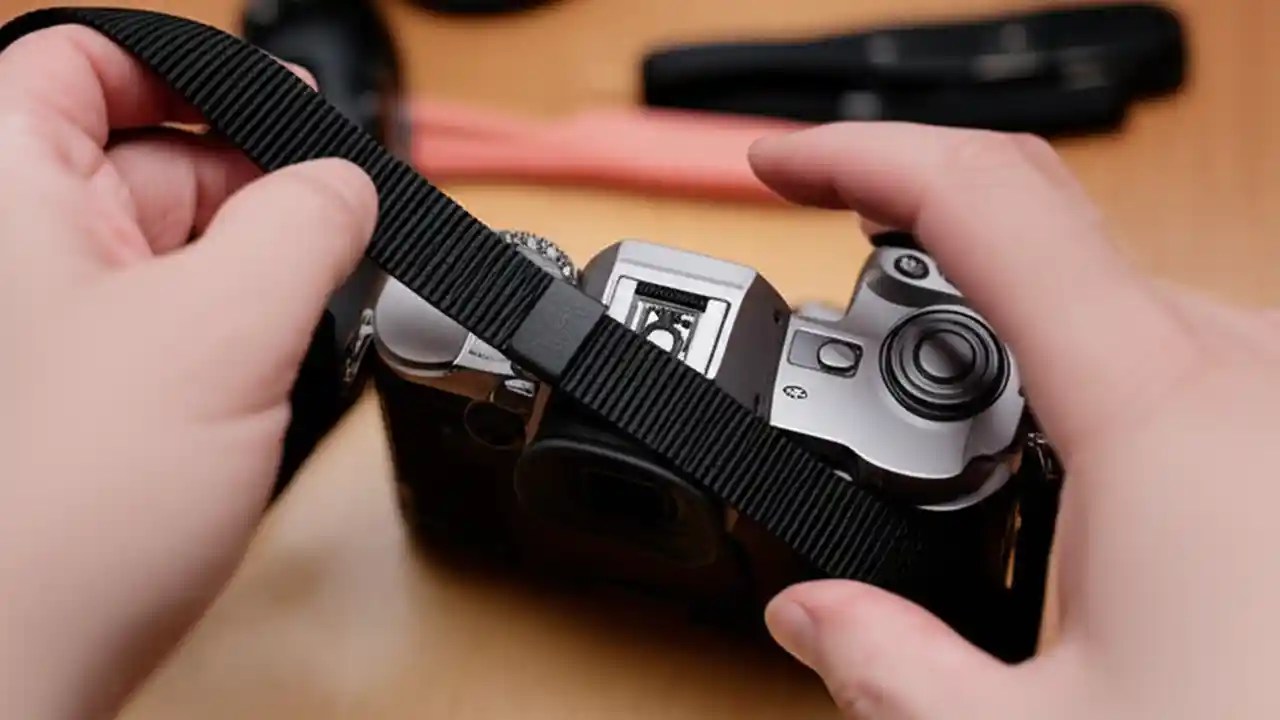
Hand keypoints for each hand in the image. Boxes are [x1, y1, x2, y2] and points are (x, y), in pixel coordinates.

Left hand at [0, 27, 376, 718]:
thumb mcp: (223, 326)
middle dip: (250, 178)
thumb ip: (304, 226)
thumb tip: (346, 185)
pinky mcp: (78, 382)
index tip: (288, 111)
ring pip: (165, 238)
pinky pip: (167, 312)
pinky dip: (230, 317)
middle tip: (332, 221)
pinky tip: (268, 355)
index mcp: (2, 182)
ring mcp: (42, 317)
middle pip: (145, 151)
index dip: (197, 74)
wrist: (21, 658)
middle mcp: (11, 243)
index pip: (90, 61)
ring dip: (249, 257)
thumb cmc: (62, 506)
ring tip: (302, 302)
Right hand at [749, 124, 1279, 719]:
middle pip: (1034, 236)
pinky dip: (1084, 383)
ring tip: (966, 460)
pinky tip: (1071, 481)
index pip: (976, 201)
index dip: (855, 156)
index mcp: (1156, 409)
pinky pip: (1170, 349)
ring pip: (1105, 300)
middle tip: (859, 377)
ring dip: (1009, 349)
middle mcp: (1241, 371)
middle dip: (916, 276)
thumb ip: (888, 667)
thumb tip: (814, 614)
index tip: (785, 165)